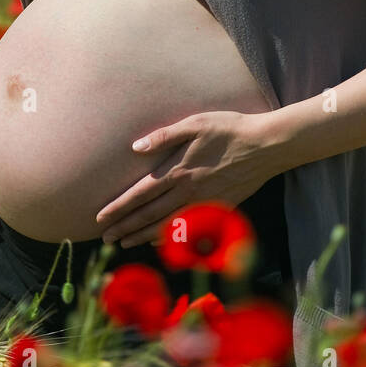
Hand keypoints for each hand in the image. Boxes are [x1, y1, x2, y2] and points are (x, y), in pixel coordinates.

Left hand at [94, 111, 280, 248]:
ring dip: (142, 236)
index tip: (99, 218)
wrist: (265, 146)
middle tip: (105, 238)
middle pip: (148, 214)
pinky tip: (159, 241)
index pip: (139, 194)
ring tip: (124, 243)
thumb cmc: (229, 129)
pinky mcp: (218, 209)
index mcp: (177, 170)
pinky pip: (189, 229)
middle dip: (124, 227)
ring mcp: (203, 203)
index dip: (118, 208)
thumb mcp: (195, 123)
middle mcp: (187, 191)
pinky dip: (171, 237)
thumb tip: (135, 147)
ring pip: (166, 225)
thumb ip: (164, 136)